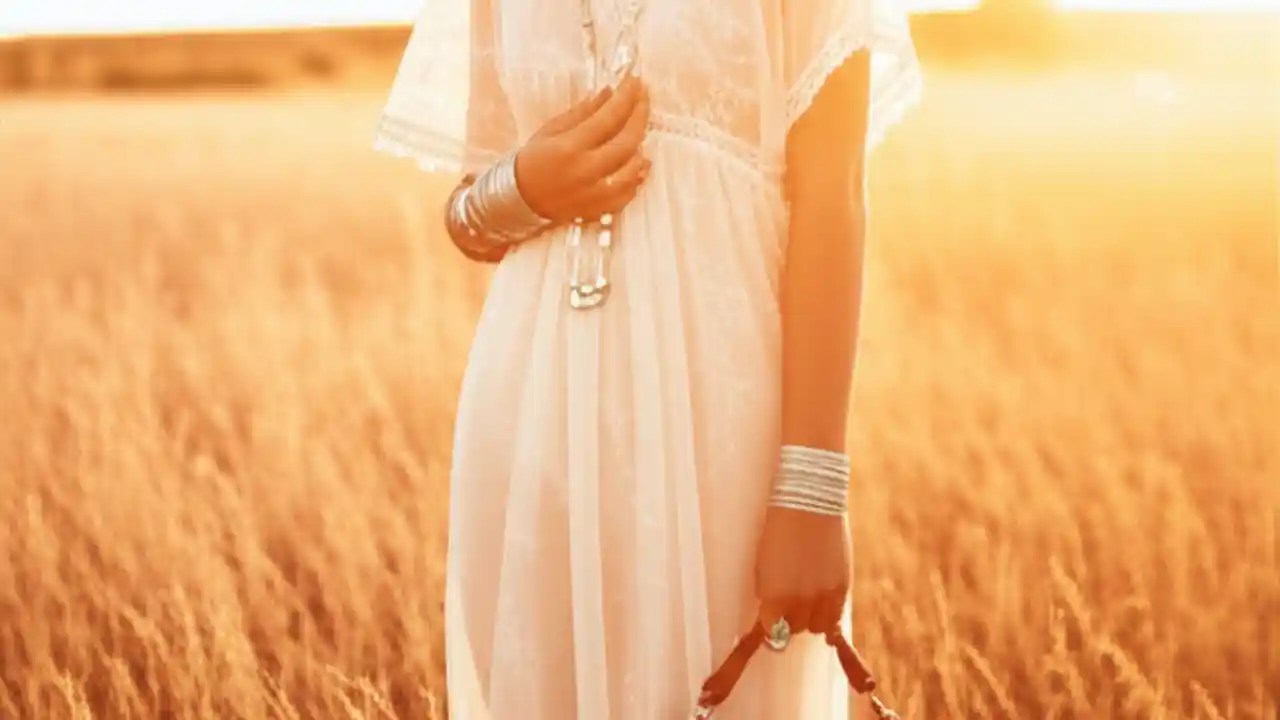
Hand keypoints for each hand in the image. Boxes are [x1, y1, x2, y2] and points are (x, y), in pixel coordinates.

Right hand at [514, 73, 651, 222]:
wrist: (519, 199)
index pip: (609, 117)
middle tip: (643, 98)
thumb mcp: (552, 129)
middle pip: (627, 142)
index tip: (634, 81)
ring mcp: (595, 194)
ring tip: (638, 131)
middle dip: (640, 115)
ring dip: (640, 147)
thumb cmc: (532, 160)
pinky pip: (628, 194)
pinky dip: (636, 176)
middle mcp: (586, 171)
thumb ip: (584, 112)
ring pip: (633, 170)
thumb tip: (610, 93)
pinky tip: (638, 162)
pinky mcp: (599, 210)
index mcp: (571, 147)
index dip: (626, 96)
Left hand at [753, 506, 849, 641]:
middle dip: (789, 619)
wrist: (810, 504)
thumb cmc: (779, 530)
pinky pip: (836, 617)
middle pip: (794, 629)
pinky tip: (828, 618)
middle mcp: (798, 602)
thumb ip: (768, 593)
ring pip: (817, 627)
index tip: (771, 621)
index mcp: (773, 596)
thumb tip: (771, 615)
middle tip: (788, 604)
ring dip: (811, 618)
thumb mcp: (763, 564)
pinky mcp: (842, 588)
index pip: (771, 631)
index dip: (771, 626)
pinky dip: (830, 617)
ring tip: (808, 603)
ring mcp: (822, 597)